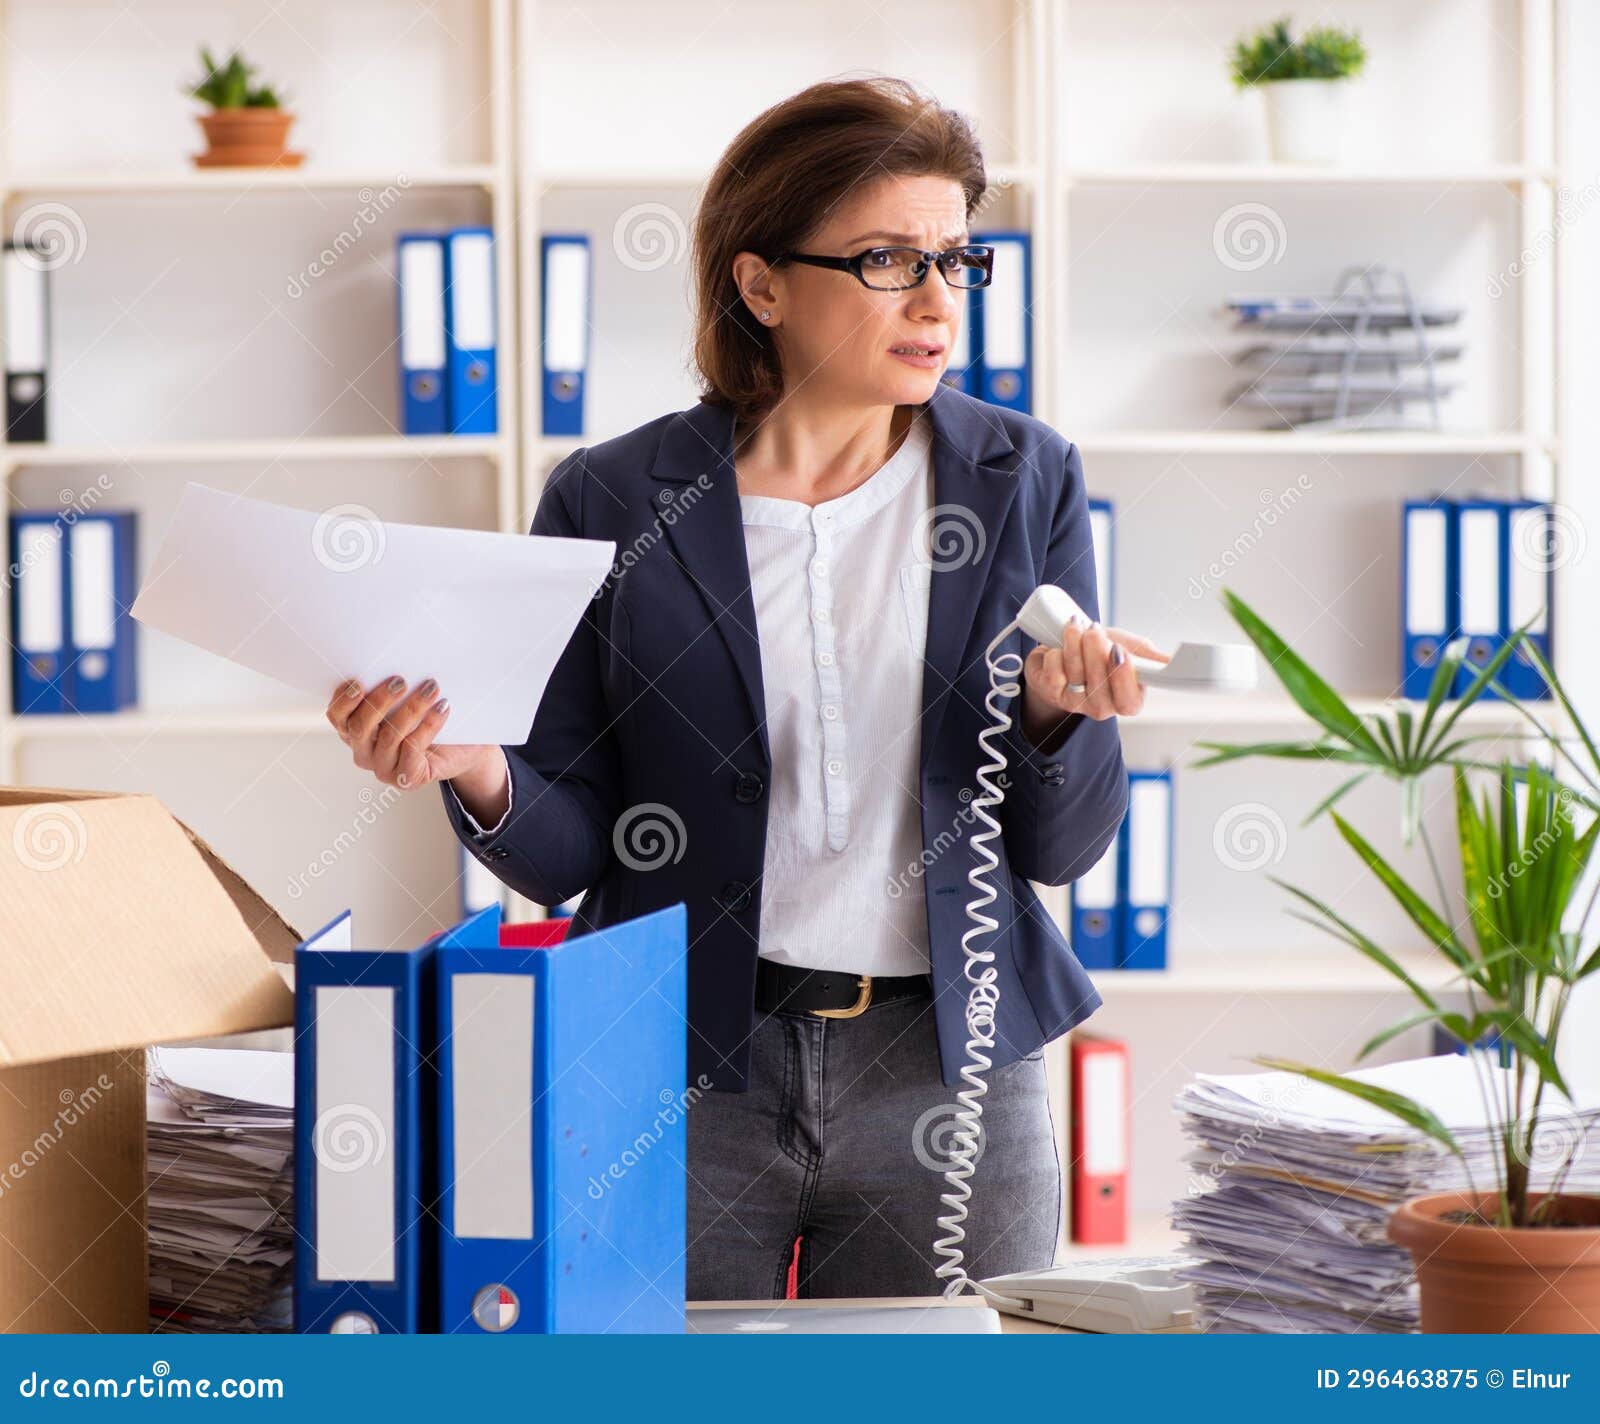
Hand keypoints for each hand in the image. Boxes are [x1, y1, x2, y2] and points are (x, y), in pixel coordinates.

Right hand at [326, 675, 496, 792]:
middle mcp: (365, 752)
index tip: (359, 682)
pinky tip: (442, 708)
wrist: (464, 747)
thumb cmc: (430, 717)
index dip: (343, 701)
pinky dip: (428, 726)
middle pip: (359, 727)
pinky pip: (413, 750)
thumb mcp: (408, 698)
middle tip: (400, 681)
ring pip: (389, 737)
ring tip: (431, 688)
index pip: (337, 717)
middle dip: (378, 702)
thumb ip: (394, 687)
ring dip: (411, 709)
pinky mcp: (407, 779)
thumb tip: (395, 659)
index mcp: (356, 731)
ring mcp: (384, 768)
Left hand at [1021, 616, 1170, 726]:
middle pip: (1100, 683)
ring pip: (1076, 674)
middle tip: (1095, 630)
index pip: (1129, 701)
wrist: (1068, 648)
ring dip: (1075, 644)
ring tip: (1078, 629)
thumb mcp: (1131, 648)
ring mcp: (1075, 704)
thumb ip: (1150, 656)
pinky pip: (1054, 672)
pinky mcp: (1052, 694)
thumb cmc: (1103, 651)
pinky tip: (1059, 647)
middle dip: (1096, 649)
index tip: (1120, 651)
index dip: (1124, 677)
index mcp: (1128, 699)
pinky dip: (1055, 653)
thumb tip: (1170, 661)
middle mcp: (1102, 707)